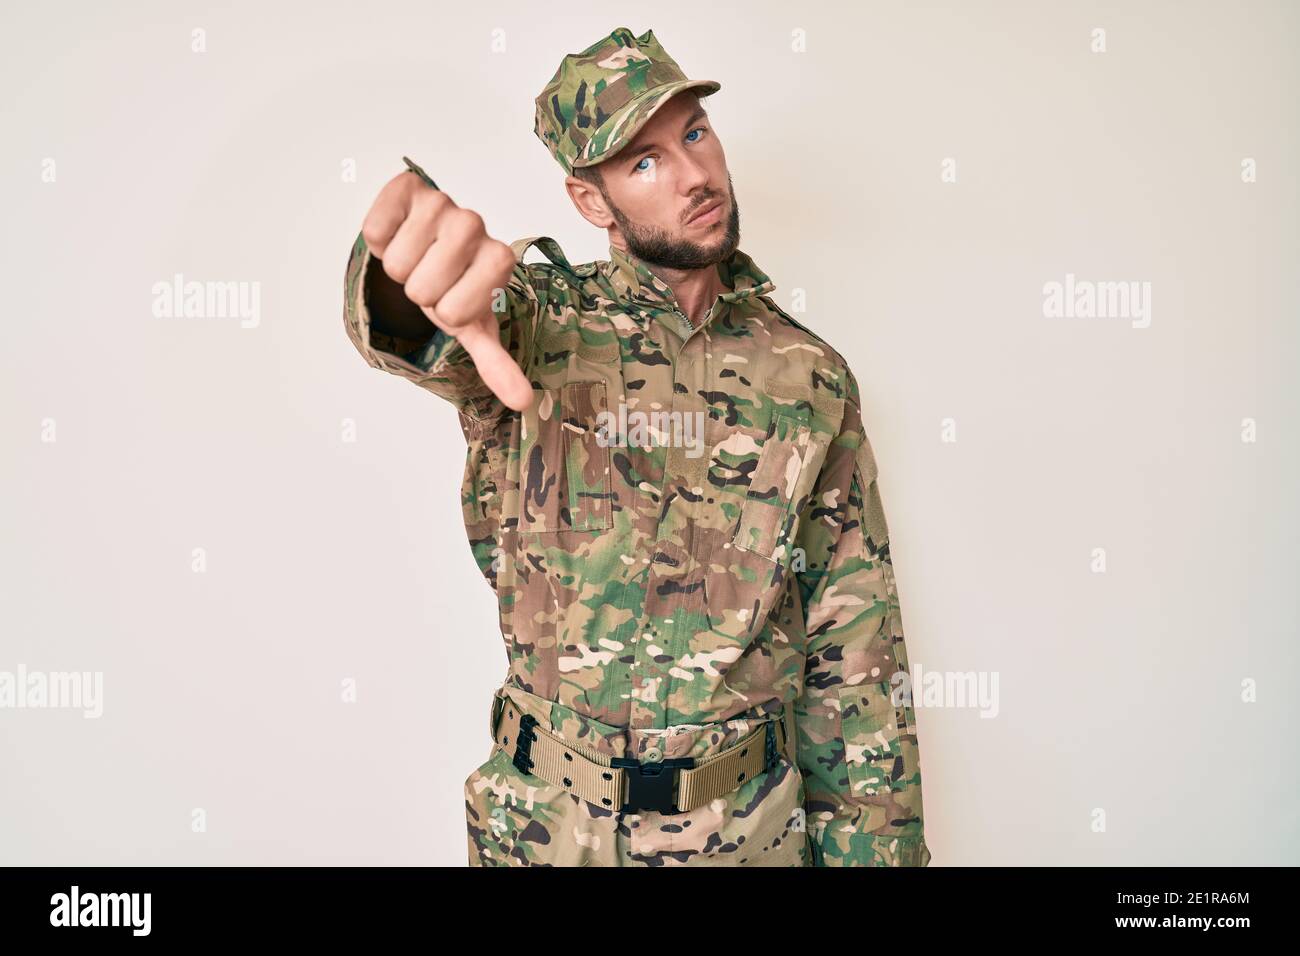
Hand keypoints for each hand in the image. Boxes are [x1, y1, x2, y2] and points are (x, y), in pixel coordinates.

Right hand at [361, 170, 533, 411]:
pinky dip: (379, 239)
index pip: (452, 314)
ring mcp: (442, 201)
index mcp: (499, 260)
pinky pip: (375, 229)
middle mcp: (475, 224)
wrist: (432, 244)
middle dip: (419, 293)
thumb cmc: (455, 285)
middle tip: (431, 278)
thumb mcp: (474, 325)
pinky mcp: (407, 186)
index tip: (454, 298)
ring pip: (395, 263)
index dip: (444, 313)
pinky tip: (399, 233)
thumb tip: (522, 401)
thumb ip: (496, 362)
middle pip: (421, 289)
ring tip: (417, 256)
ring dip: (398, 267)